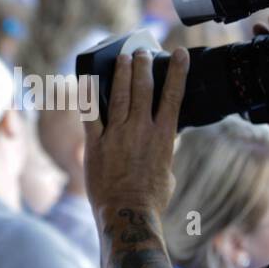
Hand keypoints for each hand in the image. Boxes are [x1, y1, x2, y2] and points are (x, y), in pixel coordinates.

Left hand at [82, 48, 188, 220]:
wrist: (128, 215)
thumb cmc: (151, 200)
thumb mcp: (167, 172)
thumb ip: (164, 152)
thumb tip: (164, 145)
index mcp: (163, 137)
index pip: (174, 95)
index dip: (178, 71)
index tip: (180, 52)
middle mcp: (141, 130)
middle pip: (144, 88)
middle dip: (143, 65)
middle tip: (142, 52)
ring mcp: (117, 135)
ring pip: (120, 94)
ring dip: (122, 72)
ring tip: (123, 57)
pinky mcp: (95, 144)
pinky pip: (91, 113)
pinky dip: (89, 95)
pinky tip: (89, 79)